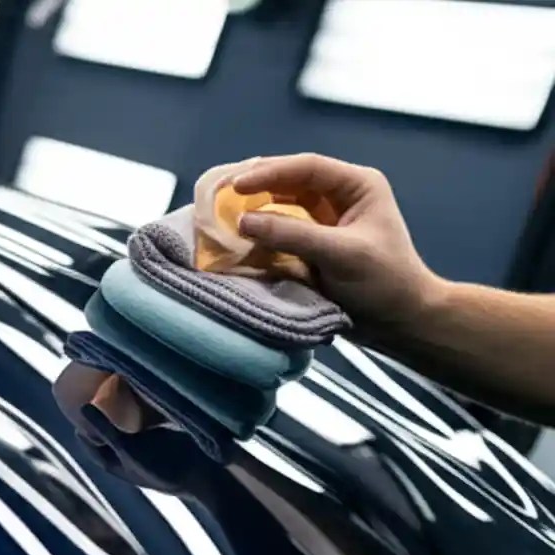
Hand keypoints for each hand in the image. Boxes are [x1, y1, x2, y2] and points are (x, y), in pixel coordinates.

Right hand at [231, 153, 446, 331]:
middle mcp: (340, 195)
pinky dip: (260, 228)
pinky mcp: (314, 241)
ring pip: (282, 202)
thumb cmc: (383, 282)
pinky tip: (239, 231)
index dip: (269, 173)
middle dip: (256, 184)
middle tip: (219, 191)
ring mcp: (325, 218)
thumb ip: (291, 235)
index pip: (307, 167)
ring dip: (255, 205)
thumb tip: (242, 221)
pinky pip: (281, 226)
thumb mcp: (340, 255)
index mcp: (357, 185)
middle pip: (290, 179)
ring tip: (222, 208)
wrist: (401, 322)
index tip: (236, 186)